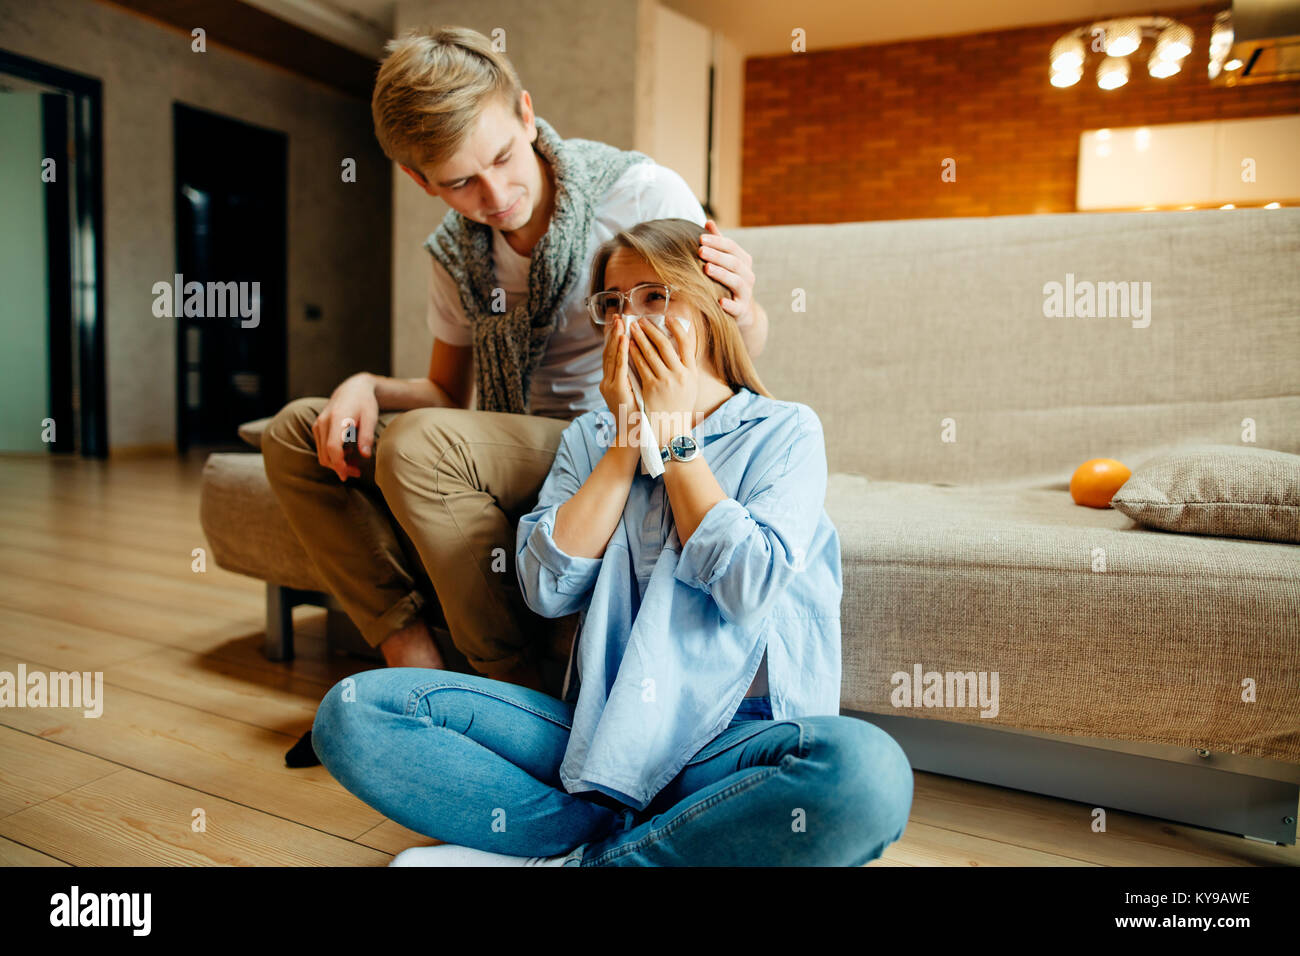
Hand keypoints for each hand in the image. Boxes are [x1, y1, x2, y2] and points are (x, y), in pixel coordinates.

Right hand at [313, 373, 378, 480]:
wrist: (352, 388)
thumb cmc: (364, 402)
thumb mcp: (370, 417)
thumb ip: (366, 436)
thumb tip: (365, 455)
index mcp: (337, 418)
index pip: (333, 448)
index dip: (340, 464)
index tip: (350, 474)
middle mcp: (323, 422)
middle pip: (326, 454)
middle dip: (340, 467)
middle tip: (358, 472)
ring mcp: (318, 425)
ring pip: (322, 454)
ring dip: (336, 463)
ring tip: (355, 464)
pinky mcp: (318, 428)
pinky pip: (322, 448)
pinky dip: (333, 456)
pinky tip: (348, 454)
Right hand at [598, 319, 638, 449]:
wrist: (632, 438)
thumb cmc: (639, 417)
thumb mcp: (637, 394)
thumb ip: (638, 378)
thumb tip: (647, 362)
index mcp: (613, 382)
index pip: (613, 354)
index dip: (616, 337)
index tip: (621, 322)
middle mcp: (608, 382)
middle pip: (609, 352)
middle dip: (614, 333)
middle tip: (618, 316)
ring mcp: (610, 386)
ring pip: (612, 357)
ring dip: (616, 337)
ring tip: (621, 322)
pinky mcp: (616, 391)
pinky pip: (619, 368)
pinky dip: (621, 352)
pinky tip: (625, 340)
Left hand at [627, 316, 697, 448]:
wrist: (671, 428)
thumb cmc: (679, 405)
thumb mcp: (690, 384)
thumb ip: (686, 365)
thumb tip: (681, 343)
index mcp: (692, 372)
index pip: (687, 343)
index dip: (678, 328)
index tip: (668, 318)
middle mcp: (681, 375)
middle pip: (665, 345)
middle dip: (652, 330)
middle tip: (642, 320)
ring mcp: (666, 381)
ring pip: (651, 353)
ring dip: (640, 338)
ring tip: (632, 329)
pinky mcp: (651, 388)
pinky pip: (641, 365)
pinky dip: (634, 353)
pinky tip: (628, 346)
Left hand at [698, 219, 756, 326]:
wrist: (743, 312)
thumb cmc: (728, 282)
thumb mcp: (726, 263)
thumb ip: (718, 243)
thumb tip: (708, 222)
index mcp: (743, 262)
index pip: (732, 247)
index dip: (717, 242)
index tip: (700, 238)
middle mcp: (747, 276)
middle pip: (734, 262)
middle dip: (717, 255)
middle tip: (700, 251)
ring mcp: (746, 293)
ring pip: (737, 282)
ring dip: (722, 274)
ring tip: (706, 269)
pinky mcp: (742, 311)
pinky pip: (737, 307)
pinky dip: (729, 305)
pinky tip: (719, 302)